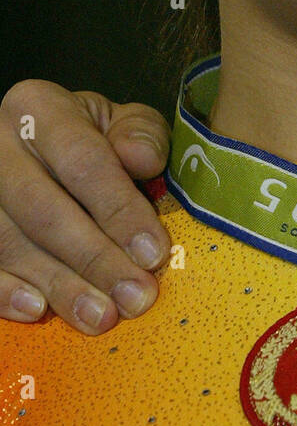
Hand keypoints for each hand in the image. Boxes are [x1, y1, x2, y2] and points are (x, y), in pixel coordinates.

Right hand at [0, 82, 170, 333]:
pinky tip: (37, 310)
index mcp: (39, 109)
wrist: (37, 148)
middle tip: (135, 298)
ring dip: (58, 285)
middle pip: (44, 210)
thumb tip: (141, 158)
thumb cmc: (91, 139)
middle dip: (95, 259)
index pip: (83, 162)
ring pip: (9, 243)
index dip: (119, 210)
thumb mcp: (121, 123)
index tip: (153, 253)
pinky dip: (4, 292)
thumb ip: (141, 135)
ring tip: (101, 317)